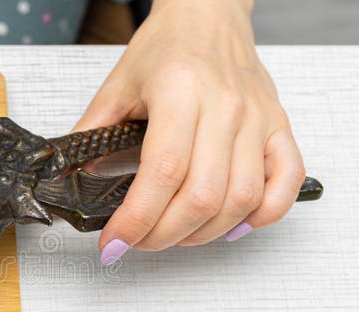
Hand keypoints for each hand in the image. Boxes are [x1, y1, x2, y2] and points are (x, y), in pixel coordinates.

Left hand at [73, 0, 305, 263]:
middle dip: (164, 235)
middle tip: (139, 242)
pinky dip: (263, 213)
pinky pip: (286, 180)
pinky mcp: (278, 126)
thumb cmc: (166, 47)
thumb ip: (92, 134)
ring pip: (242, 198)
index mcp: (180, 91)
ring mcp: (257, 118)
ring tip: (175, 234)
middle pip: (202, 196)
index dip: (136, 219)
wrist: (208, 14)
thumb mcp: (117, 86)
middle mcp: (224, 106)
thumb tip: (72, 179)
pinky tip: (232, 223)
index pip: (162, 172)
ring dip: (205, 233)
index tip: (115, 242)